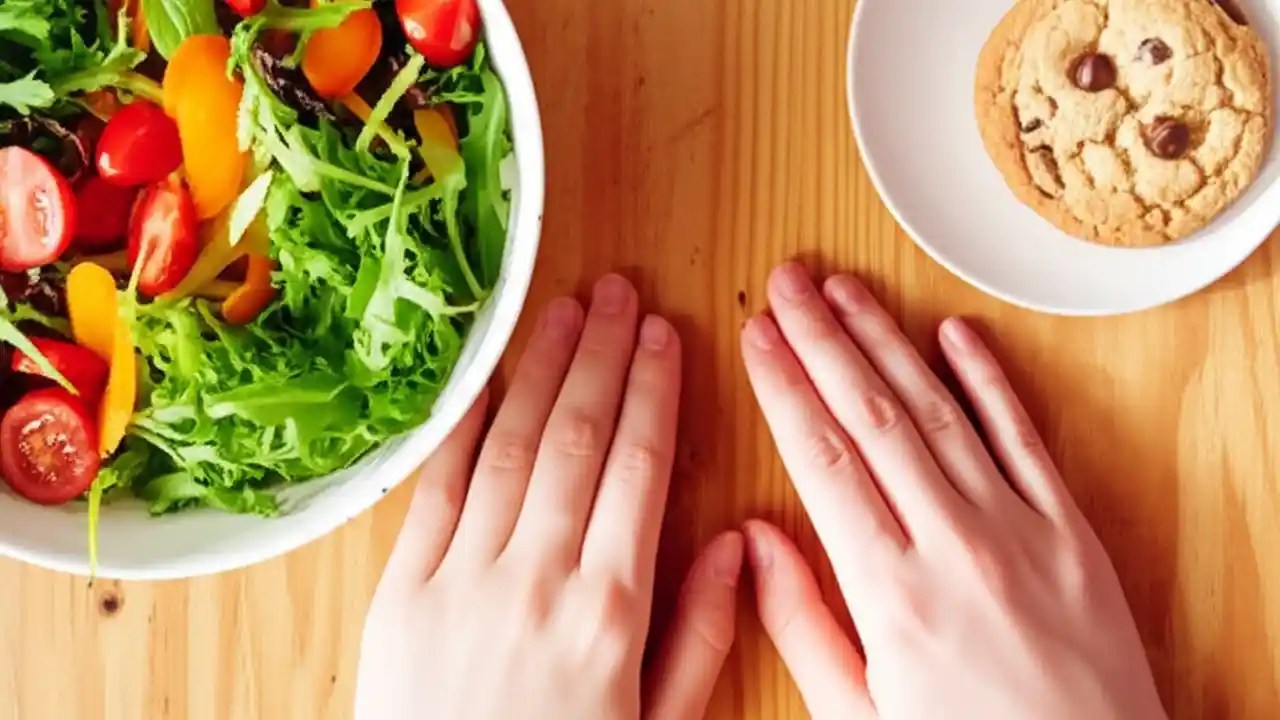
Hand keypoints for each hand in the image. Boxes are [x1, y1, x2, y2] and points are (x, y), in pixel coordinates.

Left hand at [355, 275, 742, 719]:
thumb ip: (699, 636)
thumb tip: (732, 545)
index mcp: (612, 609)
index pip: (641, 468)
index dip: (656, 391)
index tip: (666, 336)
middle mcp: (538, 576)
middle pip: (580, 439)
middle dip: (604, 356)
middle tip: (620, 292)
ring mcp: (463, 578)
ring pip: (513, 447)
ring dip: (543, 370)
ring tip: (565, 310)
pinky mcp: (403, 590)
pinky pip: (437, 488)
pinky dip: (464, 425)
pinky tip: (486, 377)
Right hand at [739, 263, 1165, 719]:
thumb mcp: (859, 718)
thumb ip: (800, 623)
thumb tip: (753, 538)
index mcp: (889, 593)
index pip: (821, 457)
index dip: (782, 386)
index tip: (755, 335)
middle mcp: (953, 544)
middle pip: (872, 414)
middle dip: (823, 338)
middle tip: (789, 282)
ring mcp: (1020, 530)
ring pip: (940, 409)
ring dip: (888, 340)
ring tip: (846, 288)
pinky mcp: (1073, 534)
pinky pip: (1025, 437)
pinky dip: (990, 379)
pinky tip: (955, 332)